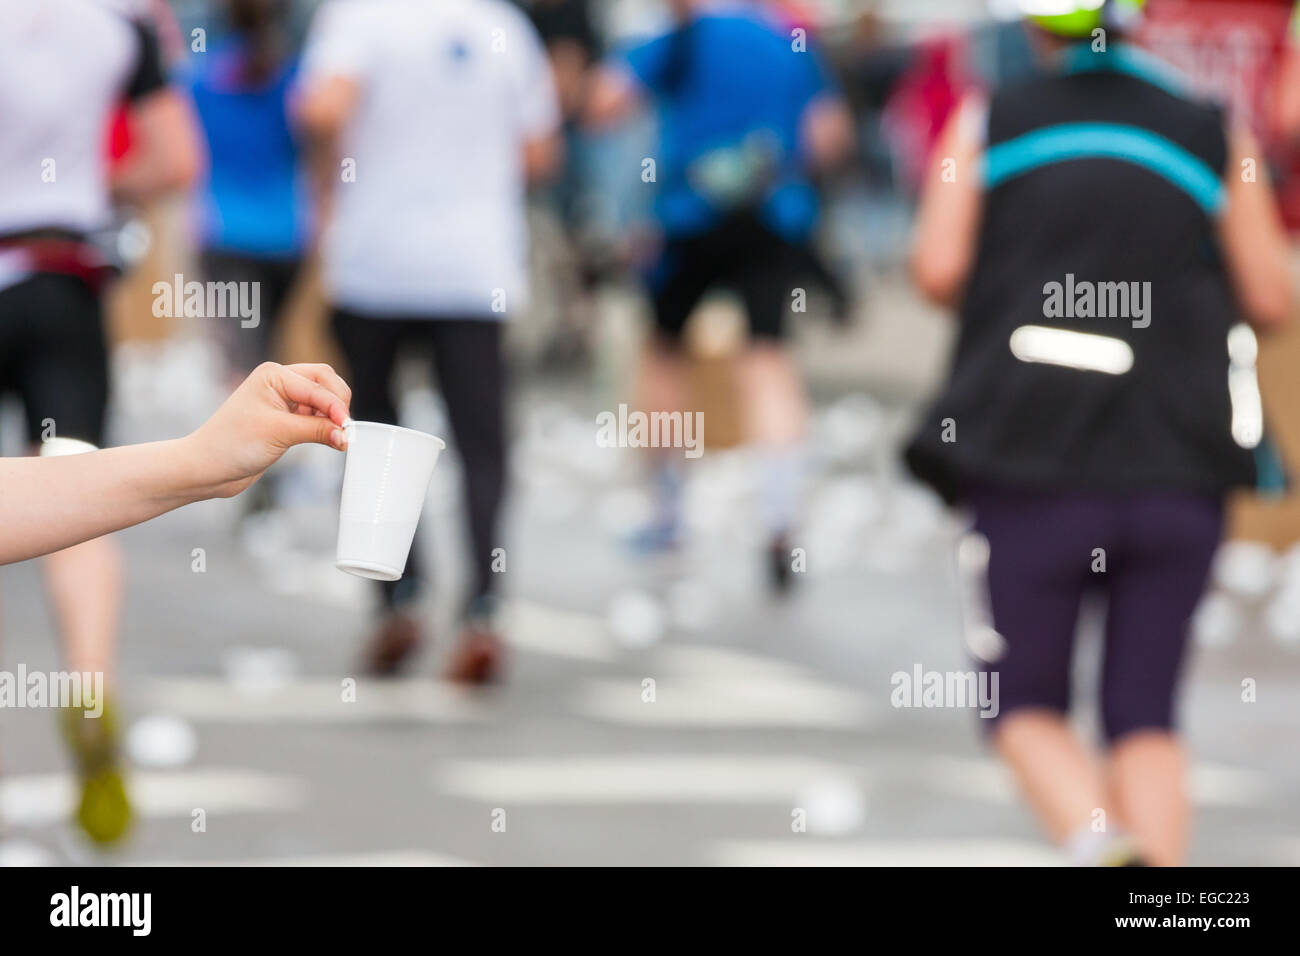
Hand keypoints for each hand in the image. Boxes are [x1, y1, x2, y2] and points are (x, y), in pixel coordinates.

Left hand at [182, 362, 351, 498]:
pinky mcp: (285, 419)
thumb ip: (317, 430)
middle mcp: (279, 382)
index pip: (317, 385)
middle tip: (345, 429)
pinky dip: (325, 426)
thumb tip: (345, 434)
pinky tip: (328, 439)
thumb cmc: (231, 444)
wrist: (207, 468)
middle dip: (337, 404)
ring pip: (322, 399)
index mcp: (273, 375)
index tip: (347, 429)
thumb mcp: (279, 434)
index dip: (335, 407)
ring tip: (336, 438)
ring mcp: (282, 400)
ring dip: (332, 416)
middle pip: (325, 383)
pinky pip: (315, 416)